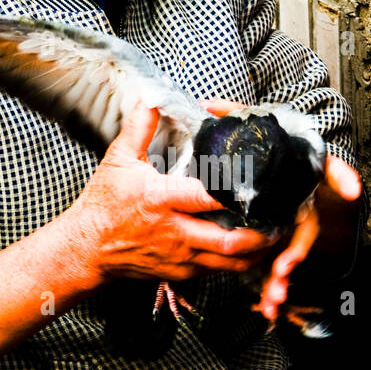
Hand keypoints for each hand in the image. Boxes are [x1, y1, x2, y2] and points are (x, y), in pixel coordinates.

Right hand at [67, 102, 277, 284]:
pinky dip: (238, 262)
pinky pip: (217, 271)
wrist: (87, 249)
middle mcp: (174, 232)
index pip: (206, 197)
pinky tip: (252, 250)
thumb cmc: (104, 203)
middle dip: (261, 233)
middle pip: (228, 239)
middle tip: (283, 219)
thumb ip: (139, 127)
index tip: (260, 184)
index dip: (236, 193)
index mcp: (161, 200)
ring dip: (256, 252)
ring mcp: (179, 256)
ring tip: (276, 236)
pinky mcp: (180, 272)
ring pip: (229, 262)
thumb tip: (152, 96)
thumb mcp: (118, 160)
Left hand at [200, 96, 362, 321]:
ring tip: (274, 299)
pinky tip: (267, 308)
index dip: (342, 177)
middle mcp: (301, 197)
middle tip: (285, 268)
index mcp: (300, 169)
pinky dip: (272, 286)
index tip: (352, 190)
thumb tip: (206, 104)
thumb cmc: (259, 141)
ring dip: (283, 277)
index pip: (327, 169)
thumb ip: (230, 114)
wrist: (265, 156)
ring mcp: (291, 220)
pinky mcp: (278, 237)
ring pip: (293, 251)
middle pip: (307, 226)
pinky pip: (278, 264)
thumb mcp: (247, 124)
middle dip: (297, 250)